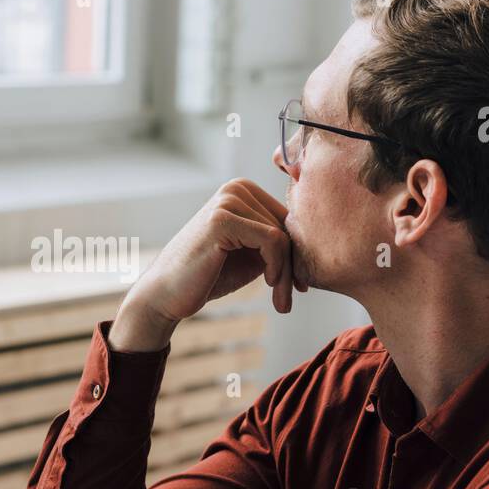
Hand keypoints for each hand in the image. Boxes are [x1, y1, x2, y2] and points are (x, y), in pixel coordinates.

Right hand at [108, 178, 303, 351]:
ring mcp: (227, 200)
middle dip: (294, 266)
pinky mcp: (222, 218)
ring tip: (281, 300)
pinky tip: (269, 287)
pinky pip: (272, 241)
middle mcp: (236, 187)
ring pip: (284, 235)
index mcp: (243, 190)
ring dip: (287, 273)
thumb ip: (278, 242)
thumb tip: (322, 241)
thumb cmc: (209, 276)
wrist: (167, 295)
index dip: (298, 253)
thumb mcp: (252, 254)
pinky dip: (277, 268)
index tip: (298, 285)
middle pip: (289, 226)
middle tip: (289, 299)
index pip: (289, 218)